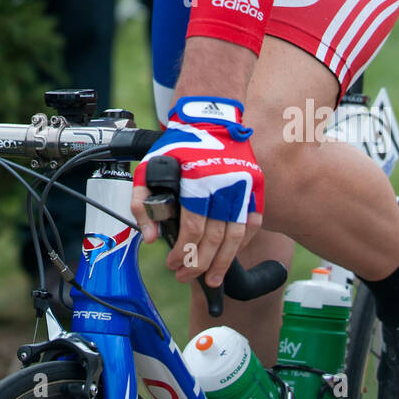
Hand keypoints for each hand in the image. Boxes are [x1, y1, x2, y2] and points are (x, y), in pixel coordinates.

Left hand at [131, 96, 262, 286]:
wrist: (210, 119)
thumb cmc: (177, 145)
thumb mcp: (148, 167)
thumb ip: (141, 203)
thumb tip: (151, 238)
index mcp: (197, 181)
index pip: (193, 230)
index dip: (183, 253)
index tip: (172, 265)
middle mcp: (224, 185)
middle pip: (215, 239)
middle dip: (200, 265)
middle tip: (187, 276)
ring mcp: (244, 186)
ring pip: (236, 236)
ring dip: (224, 262)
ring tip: (213, 280)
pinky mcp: (256, 186)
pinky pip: (253, 223)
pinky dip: (243, 243)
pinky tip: (230, 255)